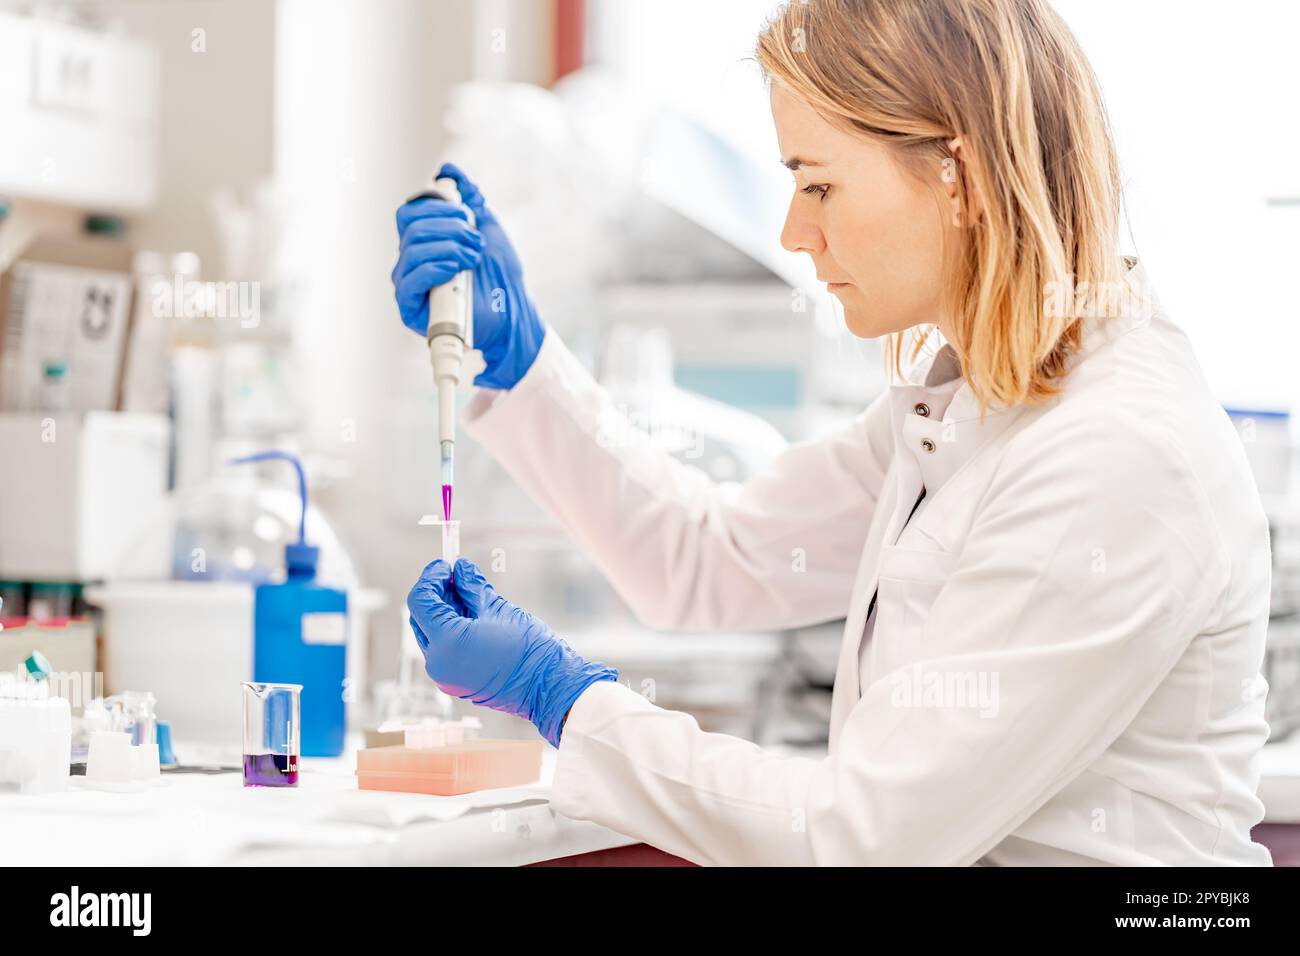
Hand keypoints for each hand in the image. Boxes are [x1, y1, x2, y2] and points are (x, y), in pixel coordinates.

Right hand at [392, 162, 545, 389]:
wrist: (514, 310)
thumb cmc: (500, 273)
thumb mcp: (486, 226)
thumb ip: (467, 198)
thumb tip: (448, 170)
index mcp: (423, 241)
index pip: (410, 213)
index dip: (435, 206)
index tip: (466, 212)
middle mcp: (411, 261)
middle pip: (410, 228)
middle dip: (449, 226)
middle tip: (476, 240)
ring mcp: (410, 285)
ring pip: (411, 250)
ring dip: (449, 247)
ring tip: (474, 257)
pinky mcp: (412, 308)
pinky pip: (409, 280)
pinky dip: (434, 268)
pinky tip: (456, 268)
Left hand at [407, 557, 616, 746]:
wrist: (547, 686)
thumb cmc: (528, 648)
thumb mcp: (497, 608)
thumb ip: (472, 587)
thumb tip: (460, 568)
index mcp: (447, 642)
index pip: (421, 601)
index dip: (430, 578)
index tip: (445, 564)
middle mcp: (438, 663)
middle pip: (421, 619)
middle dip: (435, 594)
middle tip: (455, 575)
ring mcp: (445, 676)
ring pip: (431, 635)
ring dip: (443, 612)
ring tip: (468, 594)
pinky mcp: (455, 682)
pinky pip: (443, 651)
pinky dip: (451, 631)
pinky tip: (471, 617)